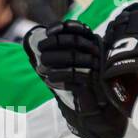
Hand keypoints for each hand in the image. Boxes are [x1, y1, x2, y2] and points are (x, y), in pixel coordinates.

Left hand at [25, 21, 128, 137]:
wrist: (95, 109)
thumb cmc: (80, 85)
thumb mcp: (70, 66)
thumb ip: (60, 53)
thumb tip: (39, 40)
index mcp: (93, 44)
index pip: (80, 29)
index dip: (64, 27)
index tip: (48, 31)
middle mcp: (97, 53)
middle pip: (75, 41)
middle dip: (55, 43)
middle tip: (40, 48)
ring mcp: (97, 67)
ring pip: (74, 57)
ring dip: (55, 60)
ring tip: (40, 67)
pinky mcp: (94, 82)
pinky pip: (76, 76)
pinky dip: (61, 77)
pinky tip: (49, 80)